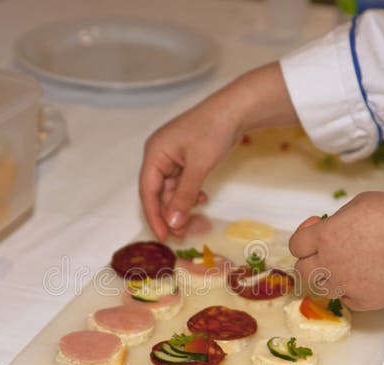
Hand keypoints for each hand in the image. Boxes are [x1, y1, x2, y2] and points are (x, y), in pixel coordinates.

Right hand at [139, 62, 298, 239]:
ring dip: (182, 205)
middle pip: (158, 192)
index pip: (147, 190)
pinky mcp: (186, 157)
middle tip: (181, 233)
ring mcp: (172, 155)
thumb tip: (173, 222)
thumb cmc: (213, 131)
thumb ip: (184, 196)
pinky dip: (190, 193)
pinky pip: (182, 182)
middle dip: (169, 213)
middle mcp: (159, 154)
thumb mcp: (198, 167)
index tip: (163, 236)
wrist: (236, 109)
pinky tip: (202, 200)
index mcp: (155, 153)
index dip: (154, 215)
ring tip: (195, 219)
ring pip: (171, 189)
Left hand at [289, 192, 383, 309]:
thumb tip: (335, 227)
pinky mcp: (362, 301)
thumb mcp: (363, 203)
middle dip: (311, 259)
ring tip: (348, 265)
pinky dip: (351, 289)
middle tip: (328, 252)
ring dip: (329, 276)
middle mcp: (329, 264)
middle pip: (301, 270)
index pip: (296, 244)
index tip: (317, 230)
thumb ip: (340, 218)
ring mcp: (344, 285)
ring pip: (321, 288)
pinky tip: (365, 277)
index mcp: (325, 237)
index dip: (304, 237)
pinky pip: (346, 298)